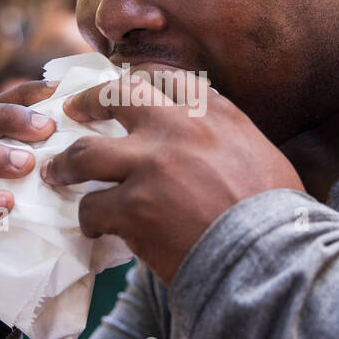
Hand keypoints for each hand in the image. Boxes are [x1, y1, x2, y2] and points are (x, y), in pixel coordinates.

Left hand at [40, 71, 302, 285]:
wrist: (273, 258)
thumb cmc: (280, 219)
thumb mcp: (266, 158)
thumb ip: (232, 142)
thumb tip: (219, 151)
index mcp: (216, 113)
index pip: (169, 79)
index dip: (142, 83)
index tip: (128, 92)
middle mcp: (179, 128)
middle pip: (117, 96)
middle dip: (90, 100)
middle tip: (74, 110)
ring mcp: (151, 165)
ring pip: (86, 152)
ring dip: (67, 164)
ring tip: (57, 173)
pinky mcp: (133, 207)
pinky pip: (92, 207)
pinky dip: (88, 218)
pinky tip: (93, 229)